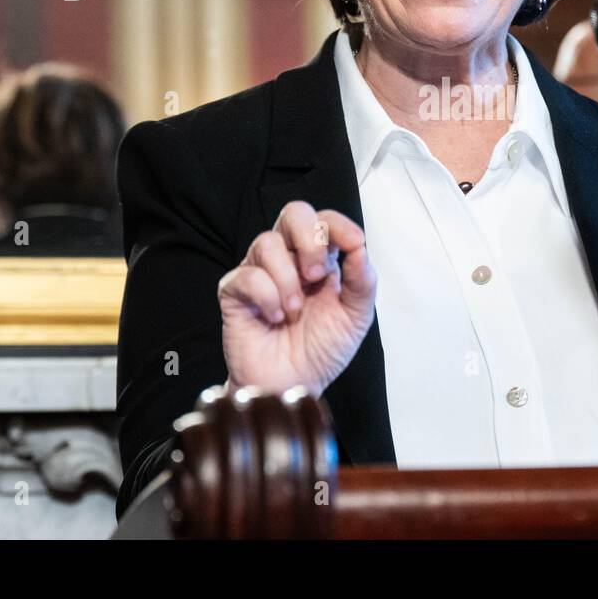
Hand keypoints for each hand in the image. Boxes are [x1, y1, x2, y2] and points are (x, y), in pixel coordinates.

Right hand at [217, 202, 376, 397]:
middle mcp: (290, 259)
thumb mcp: (355, 317)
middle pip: (294, 213)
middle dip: (309, 238)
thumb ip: (362, 282)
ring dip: (287, 278)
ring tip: (294, 309)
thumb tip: (360, 247)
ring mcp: (260, 272)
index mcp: (320, 259)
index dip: (339, 224)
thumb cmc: (321, 350)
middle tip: (316, 274)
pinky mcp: (235, 291)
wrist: (292, 385)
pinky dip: (266, 297)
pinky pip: (247, 275)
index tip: (354, 242)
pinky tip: (275, 317)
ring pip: (267, 242)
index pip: (326, 221)